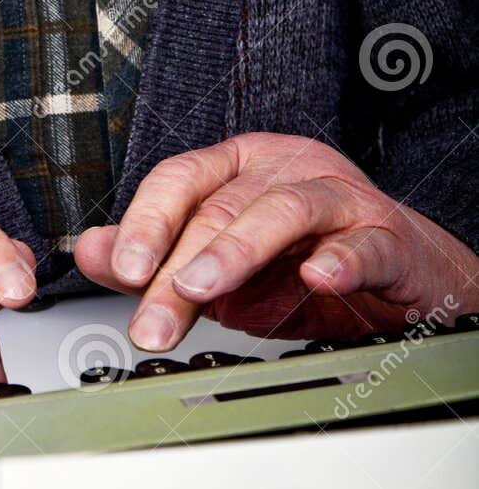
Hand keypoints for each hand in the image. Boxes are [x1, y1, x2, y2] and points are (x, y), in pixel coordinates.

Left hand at [74, 133, 478, 349]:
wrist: (398, 274)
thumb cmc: (304, 263)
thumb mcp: (219, 268)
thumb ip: (156, 258)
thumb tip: (90, 251)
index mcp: (240, 166)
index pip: (180, 179)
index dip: (148, 221)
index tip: (123, 270)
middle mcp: (286, 168)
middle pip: (222, 207)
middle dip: (179, 269)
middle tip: (152, 321)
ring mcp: (340, 197)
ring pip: (284, 209)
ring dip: (238, 252)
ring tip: (204, 291)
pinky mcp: (388, 236)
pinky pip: (364, 243)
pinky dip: (338, 260)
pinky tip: (316, 277)